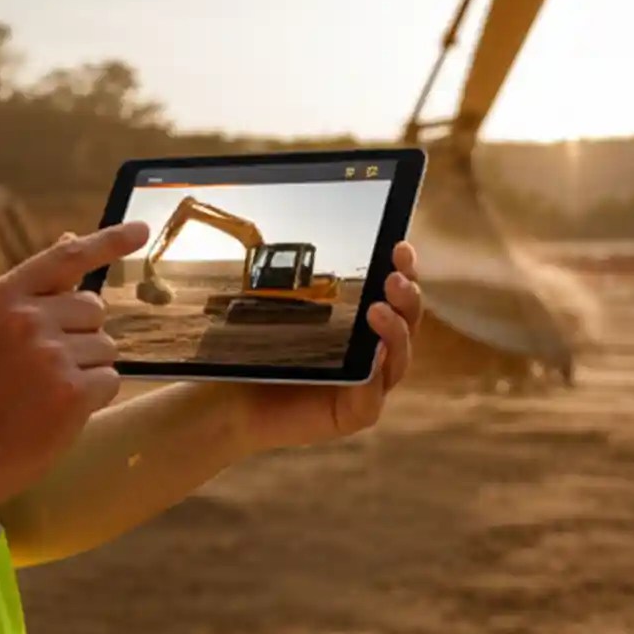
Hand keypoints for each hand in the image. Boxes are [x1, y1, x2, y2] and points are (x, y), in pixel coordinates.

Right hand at [0, 221, 149, 510]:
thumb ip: (31, 291)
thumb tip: (72, 240)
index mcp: (2, 297)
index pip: (66, 258)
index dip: (108, 241)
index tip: (141, 230)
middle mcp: (28, 317)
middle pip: (94, 309)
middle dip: (81, 336)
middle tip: (42, 370)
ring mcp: (52, 354)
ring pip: (105, 348)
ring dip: (86, 371)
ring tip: (42, 394)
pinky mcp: (73, 391)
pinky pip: (110, 381)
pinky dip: (93, 399)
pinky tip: (56, 413)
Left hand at [235, 241, 422, 452]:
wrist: (225, 400)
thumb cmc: (253, 351)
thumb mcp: (274, 307)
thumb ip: (294, 282)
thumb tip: (290, 217)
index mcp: (360, 325)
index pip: (394, 295)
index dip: (404, 271)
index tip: (400, 247)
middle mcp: (370, 354)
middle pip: (408, 324)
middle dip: (408, 298)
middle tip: (393, 280)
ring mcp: (365, 387)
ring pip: (398, 360)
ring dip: (395, 333)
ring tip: (378, 311)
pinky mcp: (351, 415)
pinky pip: (373, 400)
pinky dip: (374, 381)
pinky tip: (371, 361)